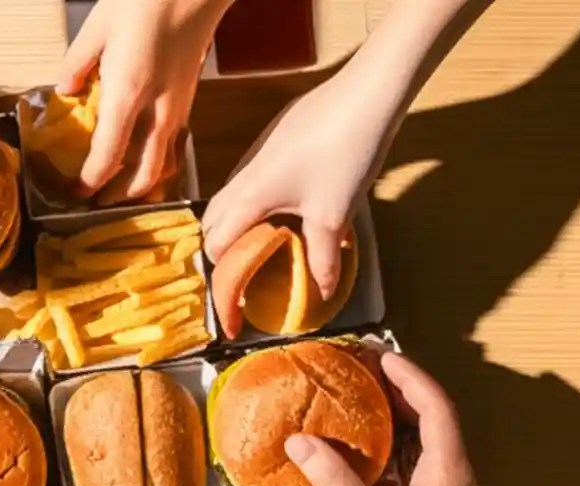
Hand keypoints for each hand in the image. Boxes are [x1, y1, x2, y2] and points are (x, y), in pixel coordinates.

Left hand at [60, 0, 230, 200]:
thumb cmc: (144, 0)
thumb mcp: (96, 28)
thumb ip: (77, 65)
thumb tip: (67, 91)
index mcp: (128, 96)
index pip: (107, 158)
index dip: (89, 183)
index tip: (73, 193)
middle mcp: (157, 111)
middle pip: (144, 175)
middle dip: (120, 195)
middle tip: (97, 200)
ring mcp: (178, 107)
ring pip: (165, 164)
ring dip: (144, 183)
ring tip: (123, 188)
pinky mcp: (189, 99)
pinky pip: (175, 145)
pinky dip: (159, 161)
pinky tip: (145, 156)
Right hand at [203, 70, 391, 298]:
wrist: (366, 94)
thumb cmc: (344, 155)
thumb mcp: (334, 216)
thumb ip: (323, 259)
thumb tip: (319, 292)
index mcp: (251, 196)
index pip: (216, 241)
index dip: (220, 272)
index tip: (232, 296)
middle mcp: (244, 173)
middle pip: (213, 217)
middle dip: (220, 246)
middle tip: (242, 271)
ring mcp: (257, 151)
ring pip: (230, 194)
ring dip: (235, 222)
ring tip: (260, 244)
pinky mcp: (273, 137)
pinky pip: (248, 177)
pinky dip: (251, 200)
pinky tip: (283, 207)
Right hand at [284, 353, 484, 485]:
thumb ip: (333, 481)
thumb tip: (299, 441)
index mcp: (447, 469)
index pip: (434, 404)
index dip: (408, 375)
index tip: (378, 355)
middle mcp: (455, 477)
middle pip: (432, 419)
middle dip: (398, 393)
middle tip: (360, 374)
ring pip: (425, 447)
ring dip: (395, 424)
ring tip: (356, 408)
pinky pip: (419, 471)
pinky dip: (393, 455)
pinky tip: (364, 462)